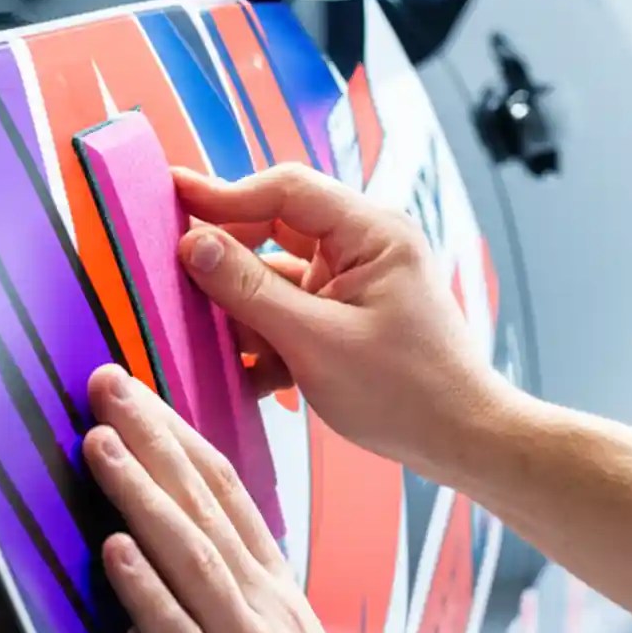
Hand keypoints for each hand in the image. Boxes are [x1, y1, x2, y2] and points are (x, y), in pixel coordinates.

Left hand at [84, 365, 343, 632]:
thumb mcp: (276, 632)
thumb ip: (234, 582)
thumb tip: (172, 532)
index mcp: (275, 585)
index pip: (227, 492)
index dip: (179, 436)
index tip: (136, 393)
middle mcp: (268, 605)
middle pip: (207, 506)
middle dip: (155, 440)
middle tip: (107, 386)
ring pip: (193, 558)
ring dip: (144, 496)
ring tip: (100, 445)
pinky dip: (150, 594)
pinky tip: (116, 553)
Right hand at [174, 164, 510, 470]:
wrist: (460, 442)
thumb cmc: (406, 392)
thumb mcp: (315, 341)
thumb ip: (250, 290)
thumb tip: (192, 245)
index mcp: (371, 232)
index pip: (286, 190)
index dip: (225, 192)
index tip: (171, 193)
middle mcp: (363, 246)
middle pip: (275, 229)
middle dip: (227, 258)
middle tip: (172, 268)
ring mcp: (353, 283)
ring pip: (276, 276)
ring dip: (242, 307)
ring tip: (206, 334)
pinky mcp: (344, 317)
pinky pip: (289, 310)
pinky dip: (264, 335)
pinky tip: (245, 370)